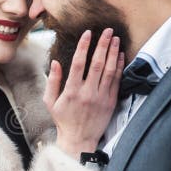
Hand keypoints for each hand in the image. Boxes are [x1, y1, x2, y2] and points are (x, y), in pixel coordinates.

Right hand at [44, 28, 123, 159]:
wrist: (79, 140)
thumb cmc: (63, 120)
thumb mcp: (50, 102)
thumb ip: (52, 81)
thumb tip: (56, 62)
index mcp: (71, 91)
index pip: (79, 63)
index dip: (84, 46)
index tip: (88, 33)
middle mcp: (88, 92)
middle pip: (97, 63)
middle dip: (103, 45)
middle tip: (108, 31)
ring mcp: (101, 97)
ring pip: (109, 70)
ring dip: (113, 53)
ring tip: (115, 39)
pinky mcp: (111, 102)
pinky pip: (116, 80)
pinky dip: (119, 66)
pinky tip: (119, 55)